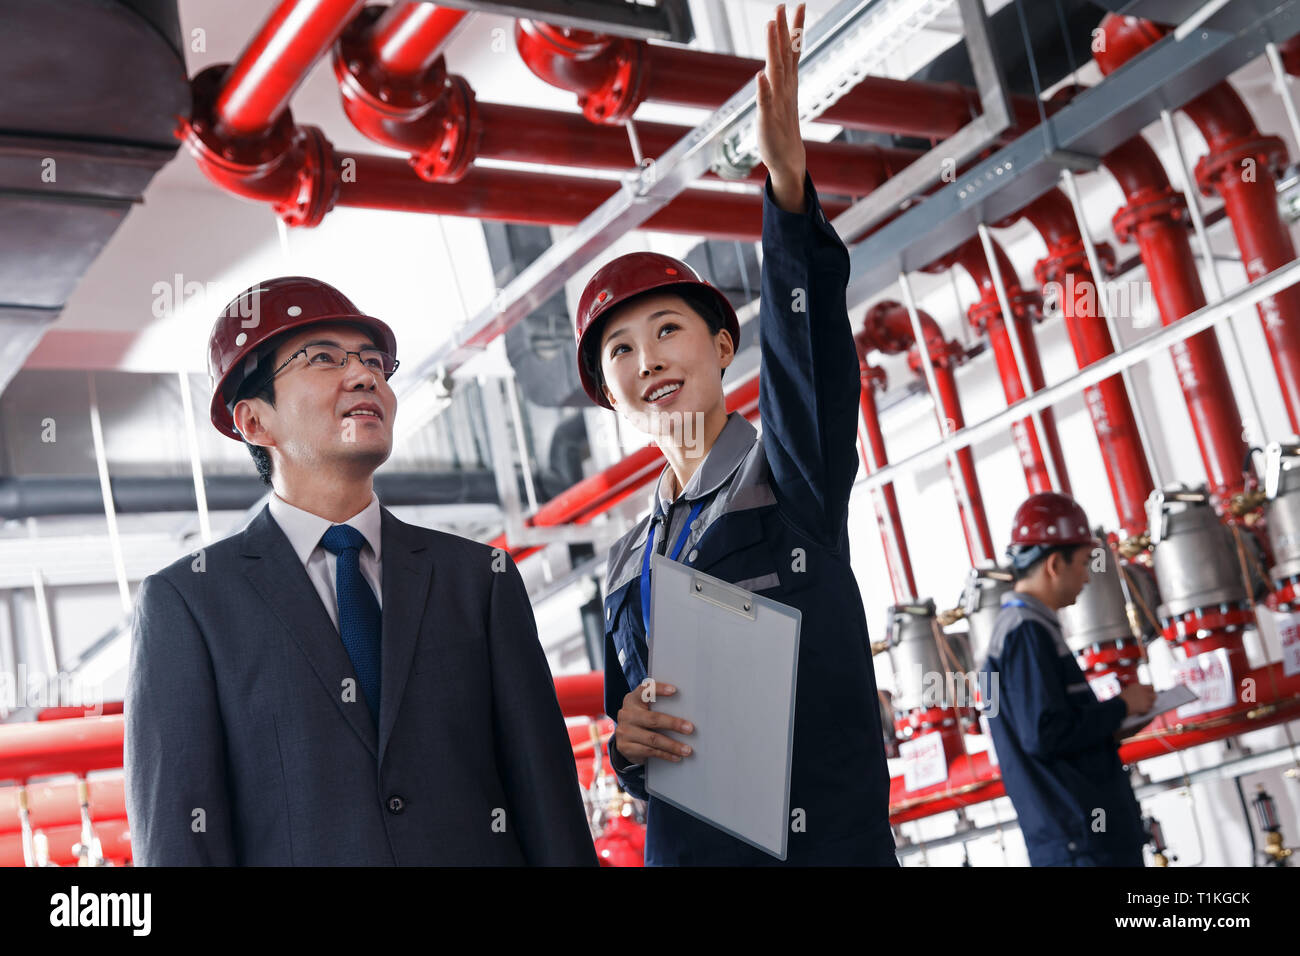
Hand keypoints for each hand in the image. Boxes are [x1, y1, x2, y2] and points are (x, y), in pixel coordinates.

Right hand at [614, 680, 693, 762]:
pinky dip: (665, 754)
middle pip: (653, 718)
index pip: (644, 691)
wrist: (625, 739)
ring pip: (653, 739)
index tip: (674, 691)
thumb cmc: (643, 719)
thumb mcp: (645, 709)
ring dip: (673, 745)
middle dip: (673, 724)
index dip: (659, 689)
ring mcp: (624, 731)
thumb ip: (659, 706)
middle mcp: (626, 714)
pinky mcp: (625, 747)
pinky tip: (676, 756)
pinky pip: (649, 751)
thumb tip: (688, 709)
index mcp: (633, 699)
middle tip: (690, 729)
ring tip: (687, 749)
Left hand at [756, 3, 806, 212]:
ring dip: (773, 49)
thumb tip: (772, 66)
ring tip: (771, 26)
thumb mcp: (778, 103)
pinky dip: (763, 89)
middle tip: (782, 5)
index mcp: (788, 84)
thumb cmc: (781, 132)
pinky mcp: (767, 120)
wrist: (787, 162)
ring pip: (775, 71)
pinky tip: (761, 75)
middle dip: (783, 30)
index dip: (794, 29)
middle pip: (784, 55)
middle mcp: (784, 90)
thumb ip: (776, 83)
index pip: (792, 51)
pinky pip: (765, 102)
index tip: (796, 5)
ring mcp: (776, 103)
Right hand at [1118, 682, 1156, 716]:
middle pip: (1154, 695)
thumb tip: (1144, 695)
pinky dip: (1144, 712)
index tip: (1149, 695)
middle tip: (1148, 703)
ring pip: (1152, 704)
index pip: (1151, 687)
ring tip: (1139, 708)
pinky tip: (1138, 713)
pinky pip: (1147, 710)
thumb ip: (1137, 692)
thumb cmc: (1120, 699)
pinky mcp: (1145, 707)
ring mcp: (1145, 699)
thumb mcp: (1128, 691)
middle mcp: (1143, 691)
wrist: (1117, 706)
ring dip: (1147, 706)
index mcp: (1138, 686)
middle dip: (1152, 699)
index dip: (1150, 692)